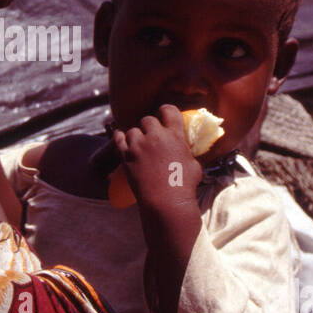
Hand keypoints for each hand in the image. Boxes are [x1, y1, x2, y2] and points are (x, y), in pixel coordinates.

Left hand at [114, 107, 202, 221]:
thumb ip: (186, 152)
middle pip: (147, 120)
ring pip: (132, 131)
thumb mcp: (194, 165)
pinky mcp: (126, 156)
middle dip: (149, 127)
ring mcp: (139, 146)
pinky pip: (118, 139)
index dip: (165, 111)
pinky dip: (119, 137)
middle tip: (152, 137)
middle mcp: (156, 137)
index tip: (164, 116)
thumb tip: (185, 151)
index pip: (169, 110)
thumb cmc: (184, 187)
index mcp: (175, 135)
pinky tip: (120, 137)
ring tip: (140, 146)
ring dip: (136, 136)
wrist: (166, 202)